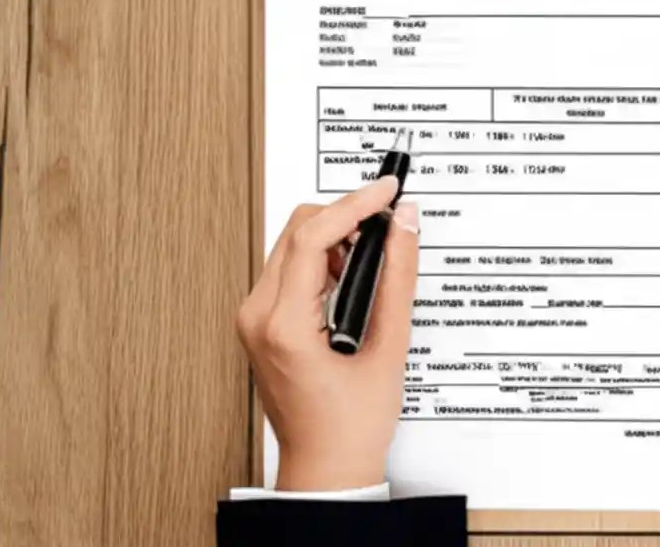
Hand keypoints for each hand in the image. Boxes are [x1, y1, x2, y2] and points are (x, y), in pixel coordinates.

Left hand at [236, 176, 418, 490]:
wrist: (326, 468)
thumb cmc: (350, 427)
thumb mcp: (388, 347)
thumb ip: (398, 278)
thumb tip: (404, 227)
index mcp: (283, 324)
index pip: (312, 236)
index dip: (354, 203)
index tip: (386, 190)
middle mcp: (257, 316)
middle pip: (297, 231)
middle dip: (346, 219)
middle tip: (388, 224)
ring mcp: (254, 319)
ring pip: (293, 247)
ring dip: (335, 242)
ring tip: (374, 266)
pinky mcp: (262, 323)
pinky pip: (290, 271)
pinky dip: (324, 263)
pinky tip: (352, 283)